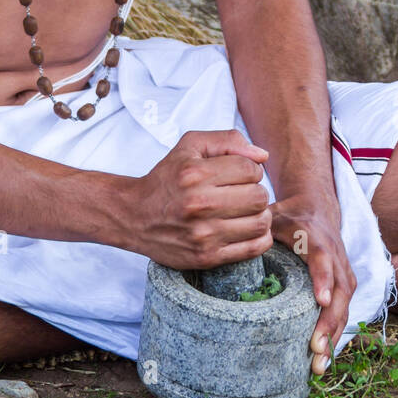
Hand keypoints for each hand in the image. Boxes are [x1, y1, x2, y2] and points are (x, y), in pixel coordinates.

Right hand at [128, 129, 273, 269]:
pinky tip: (248, 229)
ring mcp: (203, 234)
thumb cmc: (167, 178)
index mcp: (195, 174)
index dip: (251, 170)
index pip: (250, 170)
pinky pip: (253, 249)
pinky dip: (260, 238)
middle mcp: (199, 204)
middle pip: (258, 197)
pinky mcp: (207, 257)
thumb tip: (263, 156)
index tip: (239, 175)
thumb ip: (227, 141)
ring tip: (246, 211)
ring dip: (260, 215)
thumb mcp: (189, 146)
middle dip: (257, 191)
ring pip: (260, 223)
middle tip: (243, 193)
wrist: (134, 216)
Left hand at [269, 192, 355, 375]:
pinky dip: (335, 335)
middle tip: (316, 349)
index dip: (322, 278)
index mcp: (315, 239)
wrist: (316, 209)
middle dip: (329, 321)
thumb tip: (231, 246)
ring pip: (344, 306)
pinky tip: (323, 359)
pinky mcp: (344, 286)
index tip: (319, 300)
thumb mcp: (273, 215)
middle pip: (339, 291)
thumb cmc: (289, 216)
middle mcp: (335, 257)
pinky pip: (343, 312)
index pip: (322, 258)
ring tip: (318, 365)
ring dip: (333, 336)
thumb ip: (256, 229)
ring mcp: (343, 273)